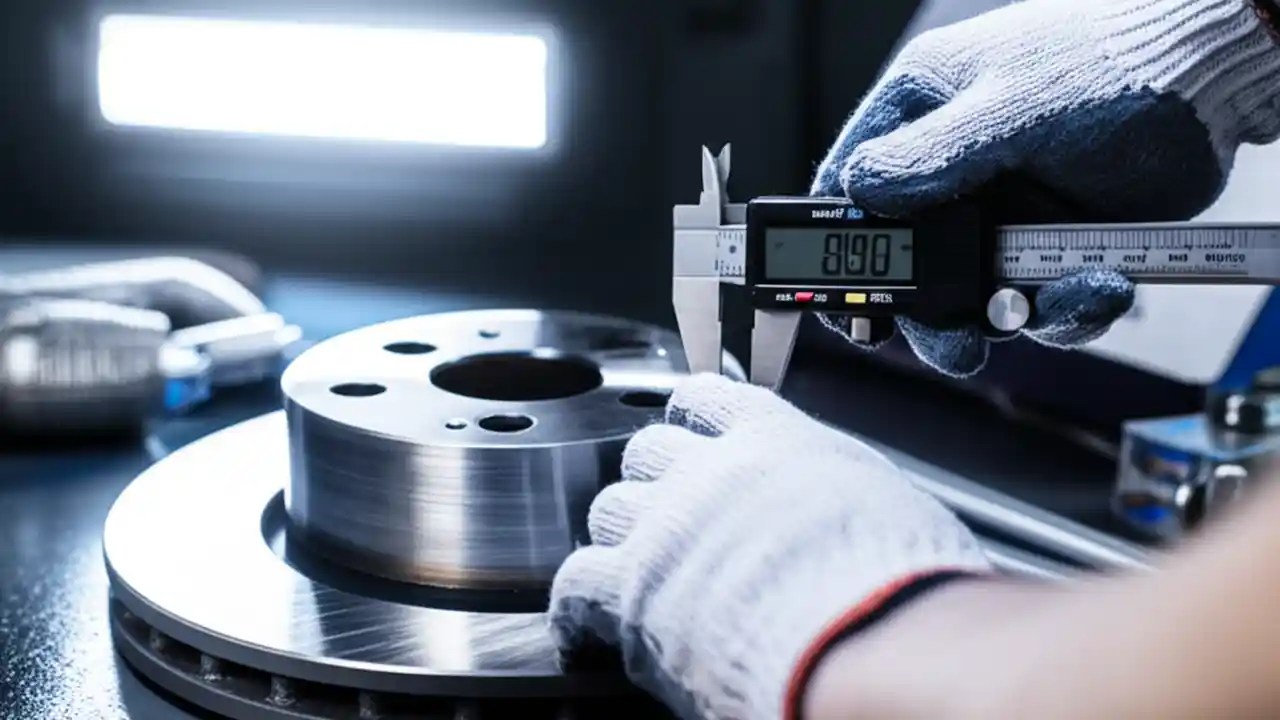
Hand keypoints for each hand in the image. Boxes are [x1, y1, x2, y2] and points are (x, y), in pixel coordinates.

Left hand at [548, 375, 991, 719]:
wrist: (870, 635)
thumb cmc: (900, 581)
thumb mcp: (884, 502)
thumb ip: (839, 492)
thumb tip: (846, 514)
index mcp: (775, 440)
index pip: (707, 401)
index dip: (691, 419)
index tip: (690, 431)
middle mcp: (711, 470)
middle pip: (649, 453)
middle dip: (656, 483)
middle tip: (671, 520)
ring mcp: (665, 525)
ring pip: (609, 510)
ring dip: (620, 537)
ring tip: (634, 568)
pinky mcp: (632, 589)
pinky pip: (575, 584)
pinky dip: (574, 608)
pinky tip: (580, 625)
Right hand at [811, 0, 1279, 376]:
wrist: (1211, 82)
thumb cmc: (1110, 63)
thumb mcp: (1009, 106)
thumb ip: (930, 156)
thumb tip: (858, 191)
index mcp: (923, 116)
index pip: (851, 187)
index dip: (839, 246)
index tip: (843, 301)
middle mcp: (953, 170)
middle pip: (907, 262)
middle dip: (926, 314)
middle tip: (948, 344)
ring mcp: (1002, 212)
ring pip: (971, 296)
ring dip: (1003, 321)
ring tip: (1036, 316)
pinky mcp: (1051, 245)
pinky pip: (1039, 301)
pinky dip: (1065, 311)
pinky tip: (1099, 290)